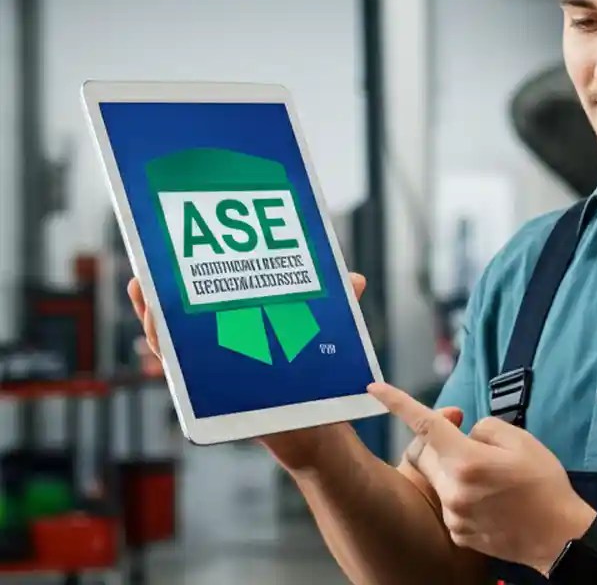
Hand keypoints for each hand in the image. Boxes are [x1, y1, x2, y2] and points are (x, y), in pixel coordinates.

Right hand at [126, 272, 370, 468]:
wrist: (319, 430)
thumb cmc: (315, 383)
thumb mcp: (323, 338)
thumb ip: (336, 308)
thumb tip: (355, 279)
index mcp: (237, 333)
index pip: (202, 306)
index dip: (179, 286)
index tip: (163, 261)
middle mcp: (218, 354)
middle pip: (179, 323)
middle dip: (158, 299)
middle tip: (146, 275)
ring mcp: (214, 376)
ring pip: (175, 349)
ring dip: (157, 325)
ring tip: (150, 300)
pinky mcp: (215, 400)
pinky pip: (186, 382)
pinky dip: (173, 363)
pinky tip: (162, 346)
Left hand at [369, 382, 596, 574]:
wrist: (558, 536)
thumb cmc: (544, 485)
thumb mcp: (523, 441)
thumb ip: (486, 428)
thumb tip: (468, 435)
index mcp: (467, 461)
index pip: (424, 424)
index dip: (396, 402)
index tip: (375, 389)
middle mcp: (452, 489)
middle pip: (426, 453)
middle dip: (441, 442)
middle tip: (477, 446)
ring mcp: (453, 515)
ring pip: (438, 479)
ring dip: (454, 471)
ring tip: (492, 480)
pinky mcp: (458, 534)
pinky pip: (449, 503)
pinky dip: (463, 495)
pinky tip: (491, 502)